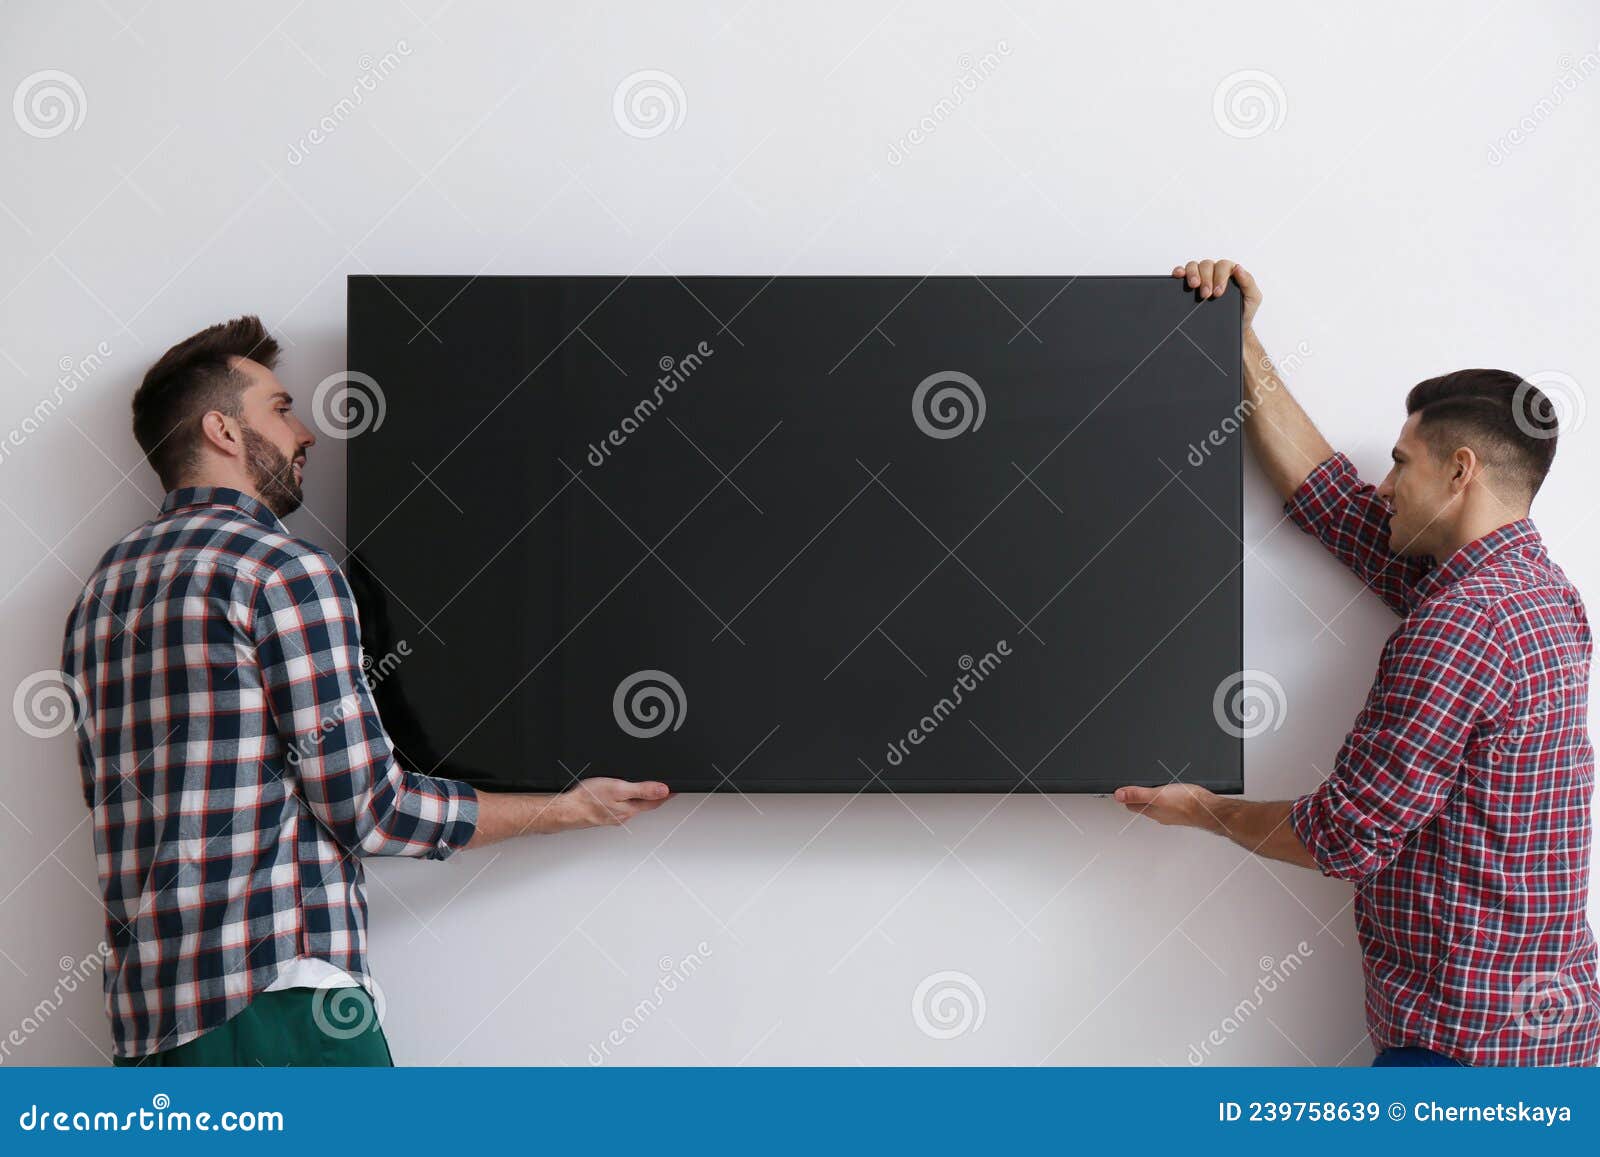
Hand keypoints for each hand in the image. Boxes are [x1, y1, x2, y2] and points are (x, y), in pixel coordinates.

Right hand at [556, 776, 672, 828]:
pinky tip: (622, 798)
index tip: (677, 789)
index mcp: (630, 808)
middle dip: (656, 797)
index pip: (656, 801)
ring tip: (650, 794)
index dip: (668, 794)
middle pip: (646, 804)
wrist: (567, 810)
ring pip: (632, 807)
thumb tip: (664, 790)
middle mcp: (624, 815)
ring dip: (641, 800)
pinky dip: (626, 802)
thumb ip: (642, 790)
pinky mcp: (604, 815)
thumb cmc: (588, 799)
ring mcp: (614, 816)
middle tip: (668, 791)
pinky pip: (620, 808)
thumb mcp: (619, 788)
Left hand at [1113, 783, 1222, 831]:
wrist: (1209, 808)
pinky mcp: (1183, 810)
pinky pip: (1170, 804)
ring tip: (1144, 795)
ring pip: (1156, 806)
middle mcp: (1161, 814)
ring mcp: (1172, 813)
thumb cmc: (1187, 803)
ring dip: (1150, 800)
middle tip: (1128, 794)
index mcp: (1152, 811)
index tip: (1118, 794)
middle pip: (1143, 806)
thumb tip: (1118, 795)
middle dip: (1135, 800)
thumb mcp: (1158, 794)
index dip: (1124, 798)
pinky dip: (1165, 800)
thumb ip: (1138, 794)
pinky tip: (1169, 796)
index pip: (1132, 805)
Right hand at [1171, 258, 1260, 330]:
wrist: (1232, 331)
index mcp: (1229, 273)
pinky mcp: (1188, 285)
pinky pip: (1182, 272)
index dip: (1219, 277)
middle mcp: (1214, 272)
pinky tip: (1179, 276)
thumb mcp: (1253, 298)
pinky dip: (1179, 271)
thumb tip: (1238, 268)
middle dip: (1206, 279)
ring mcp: (1201, 278)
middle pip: (1206, 265)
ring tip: (1193, 286)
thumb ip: (1248, 282)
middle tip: (1206, 295)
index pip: (1223, 266)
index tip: (1218, 293)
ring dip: (1192, 274)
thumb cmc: (1243, 313)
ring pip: (1194, 266)